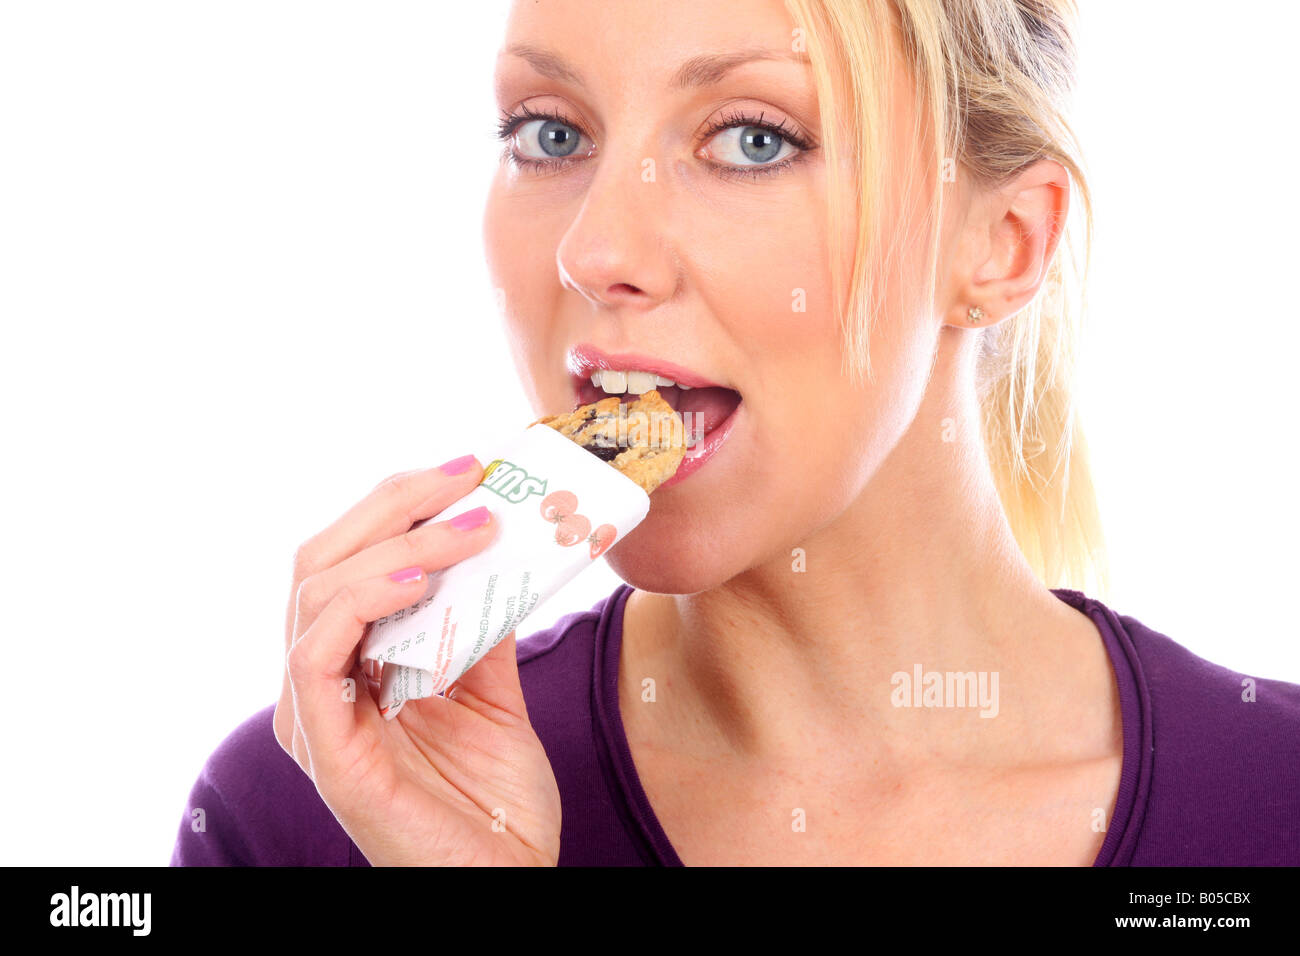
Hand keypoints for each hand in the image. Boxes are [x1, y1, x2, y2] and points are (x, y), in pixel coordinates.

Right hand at [273, 460, 561, 865]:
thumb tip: (500, 548)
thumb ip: (482, 624)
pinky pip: (315, 656)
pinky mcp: (326, 751)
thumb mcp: (493, 689)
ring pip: (318, 591)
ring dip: (400, 544)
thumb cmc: (493, 800)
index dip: (401, 505)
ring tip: (471, 525)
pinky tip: (418, 580)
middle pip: (324, 559)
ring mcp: (315, 716)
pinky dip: (360, 603)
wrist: (507, 883)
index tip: (469, 471)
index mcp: (351, 665)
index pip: (350, 559)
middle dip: (396, 503)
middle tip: (470, 474)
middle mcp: (320, 683)